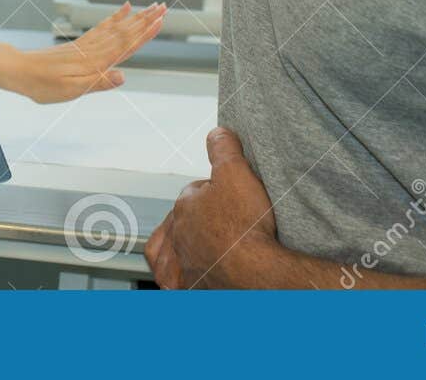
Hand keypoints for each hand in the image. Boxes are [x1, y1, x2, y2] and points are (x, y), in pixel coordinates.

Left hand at [16, 2, 166, 103]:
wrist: (20, 71)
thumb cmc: (43, 85)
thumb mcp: (71, 91)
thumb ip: (98, 83)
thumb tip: (122, 76)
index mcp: (94, 62)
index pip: (125, 45)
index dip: (144, 34)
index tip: (160, 21)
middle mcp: (93, 50)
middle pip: (124, 32)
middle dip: (145, 20)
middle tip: (163, 7)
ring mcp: (87, 45)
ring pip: (116, 28)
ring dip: (135, 17)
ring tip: (150, 6)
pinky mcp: (80, 44)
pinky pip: (102, 27)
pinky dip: (115, 17)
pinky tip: (123, 9)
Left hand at [144, 127, 280, 287]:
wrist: (254, 278)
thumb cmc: (244, 229)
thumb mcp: (236, 174)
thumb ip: (224, 150)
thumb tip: (216, 132)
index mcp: (183, 206)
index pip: (194, 192)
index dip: (214, 192)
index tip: (231, 197)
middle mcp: (175, 238)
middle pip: (183, 222)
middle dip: (199, 219)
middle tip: (225, 222)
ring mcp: (179, 267)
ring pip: (172, 252)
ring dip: (183, 247)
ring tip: (204, 246)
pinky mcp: (187, 292)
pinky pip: (174, 282)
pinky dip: (179, 276)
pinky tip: (189, 274)